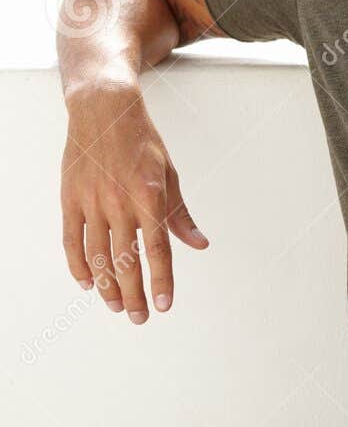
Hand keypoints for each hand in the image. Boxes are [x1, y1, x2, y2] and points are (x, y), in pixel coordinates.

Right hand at [61, 82, 208, 321]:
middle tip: (140, 317)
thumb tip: (199, 244)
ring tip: (116, 306)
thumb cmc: (141, 141)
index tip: (164, 305)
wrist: (104, 109)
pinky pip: (72, 240)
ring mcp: (91, 201)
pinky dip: (79, 265)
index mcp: (149, 196)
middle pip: (126, 260)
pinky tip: (87, 283)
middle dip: (134, 294)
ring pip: (98, 256)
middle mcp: (119, 201)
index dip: (160, 281)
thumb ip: (181, 214)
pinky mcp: (70, 199)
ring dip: (107, 286)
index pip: (157, 249)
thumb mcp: (169, 174)